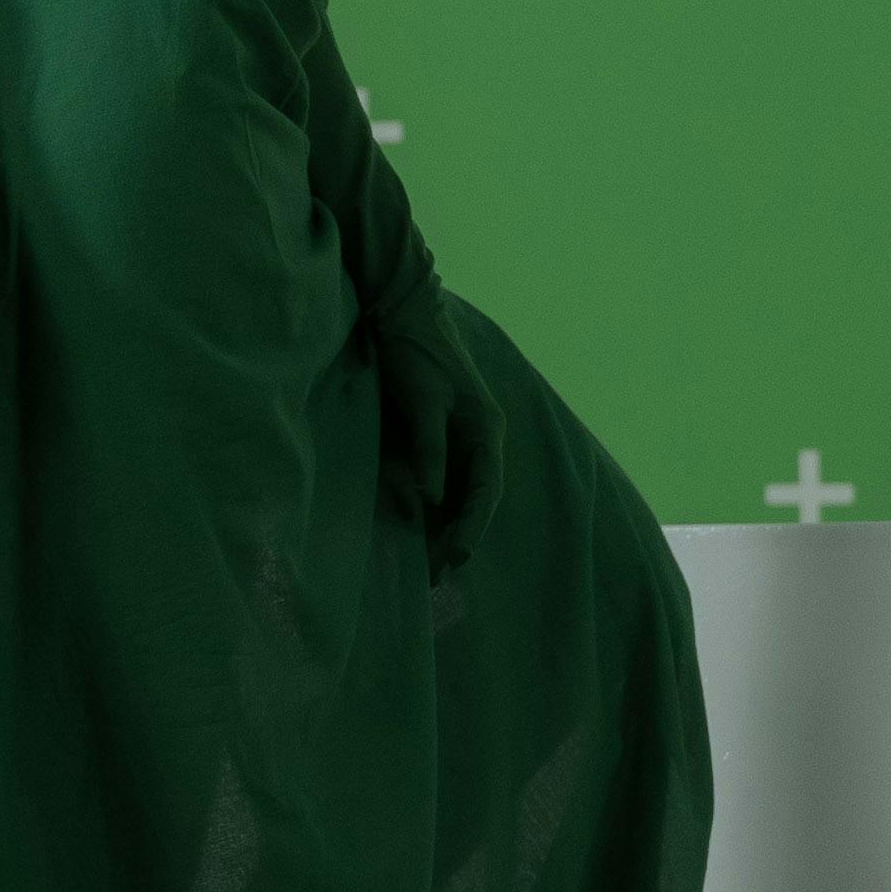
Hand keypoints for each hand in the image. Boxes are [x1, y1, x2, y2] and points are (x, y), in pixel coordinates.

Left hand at [374, 289, 499, 568]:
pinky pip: (447, 481)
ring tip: (427, 565)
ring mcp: (464, 437)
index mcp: (486, 429)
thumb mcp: (422, 402)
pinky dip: (437, 509)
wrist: (403, 315)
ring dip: (448, 527)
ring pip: (463, 494)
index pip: (487, 489)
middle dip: (459, 537)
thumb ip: (429, 449)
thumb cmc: (415, 355)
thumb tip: (433, 499)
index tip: (455, 559)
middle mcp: (482, 438)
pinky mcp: (444, 436)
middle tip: (434, 575)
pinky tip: (421, 530)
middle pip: (477, 498)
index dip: (472, 527)